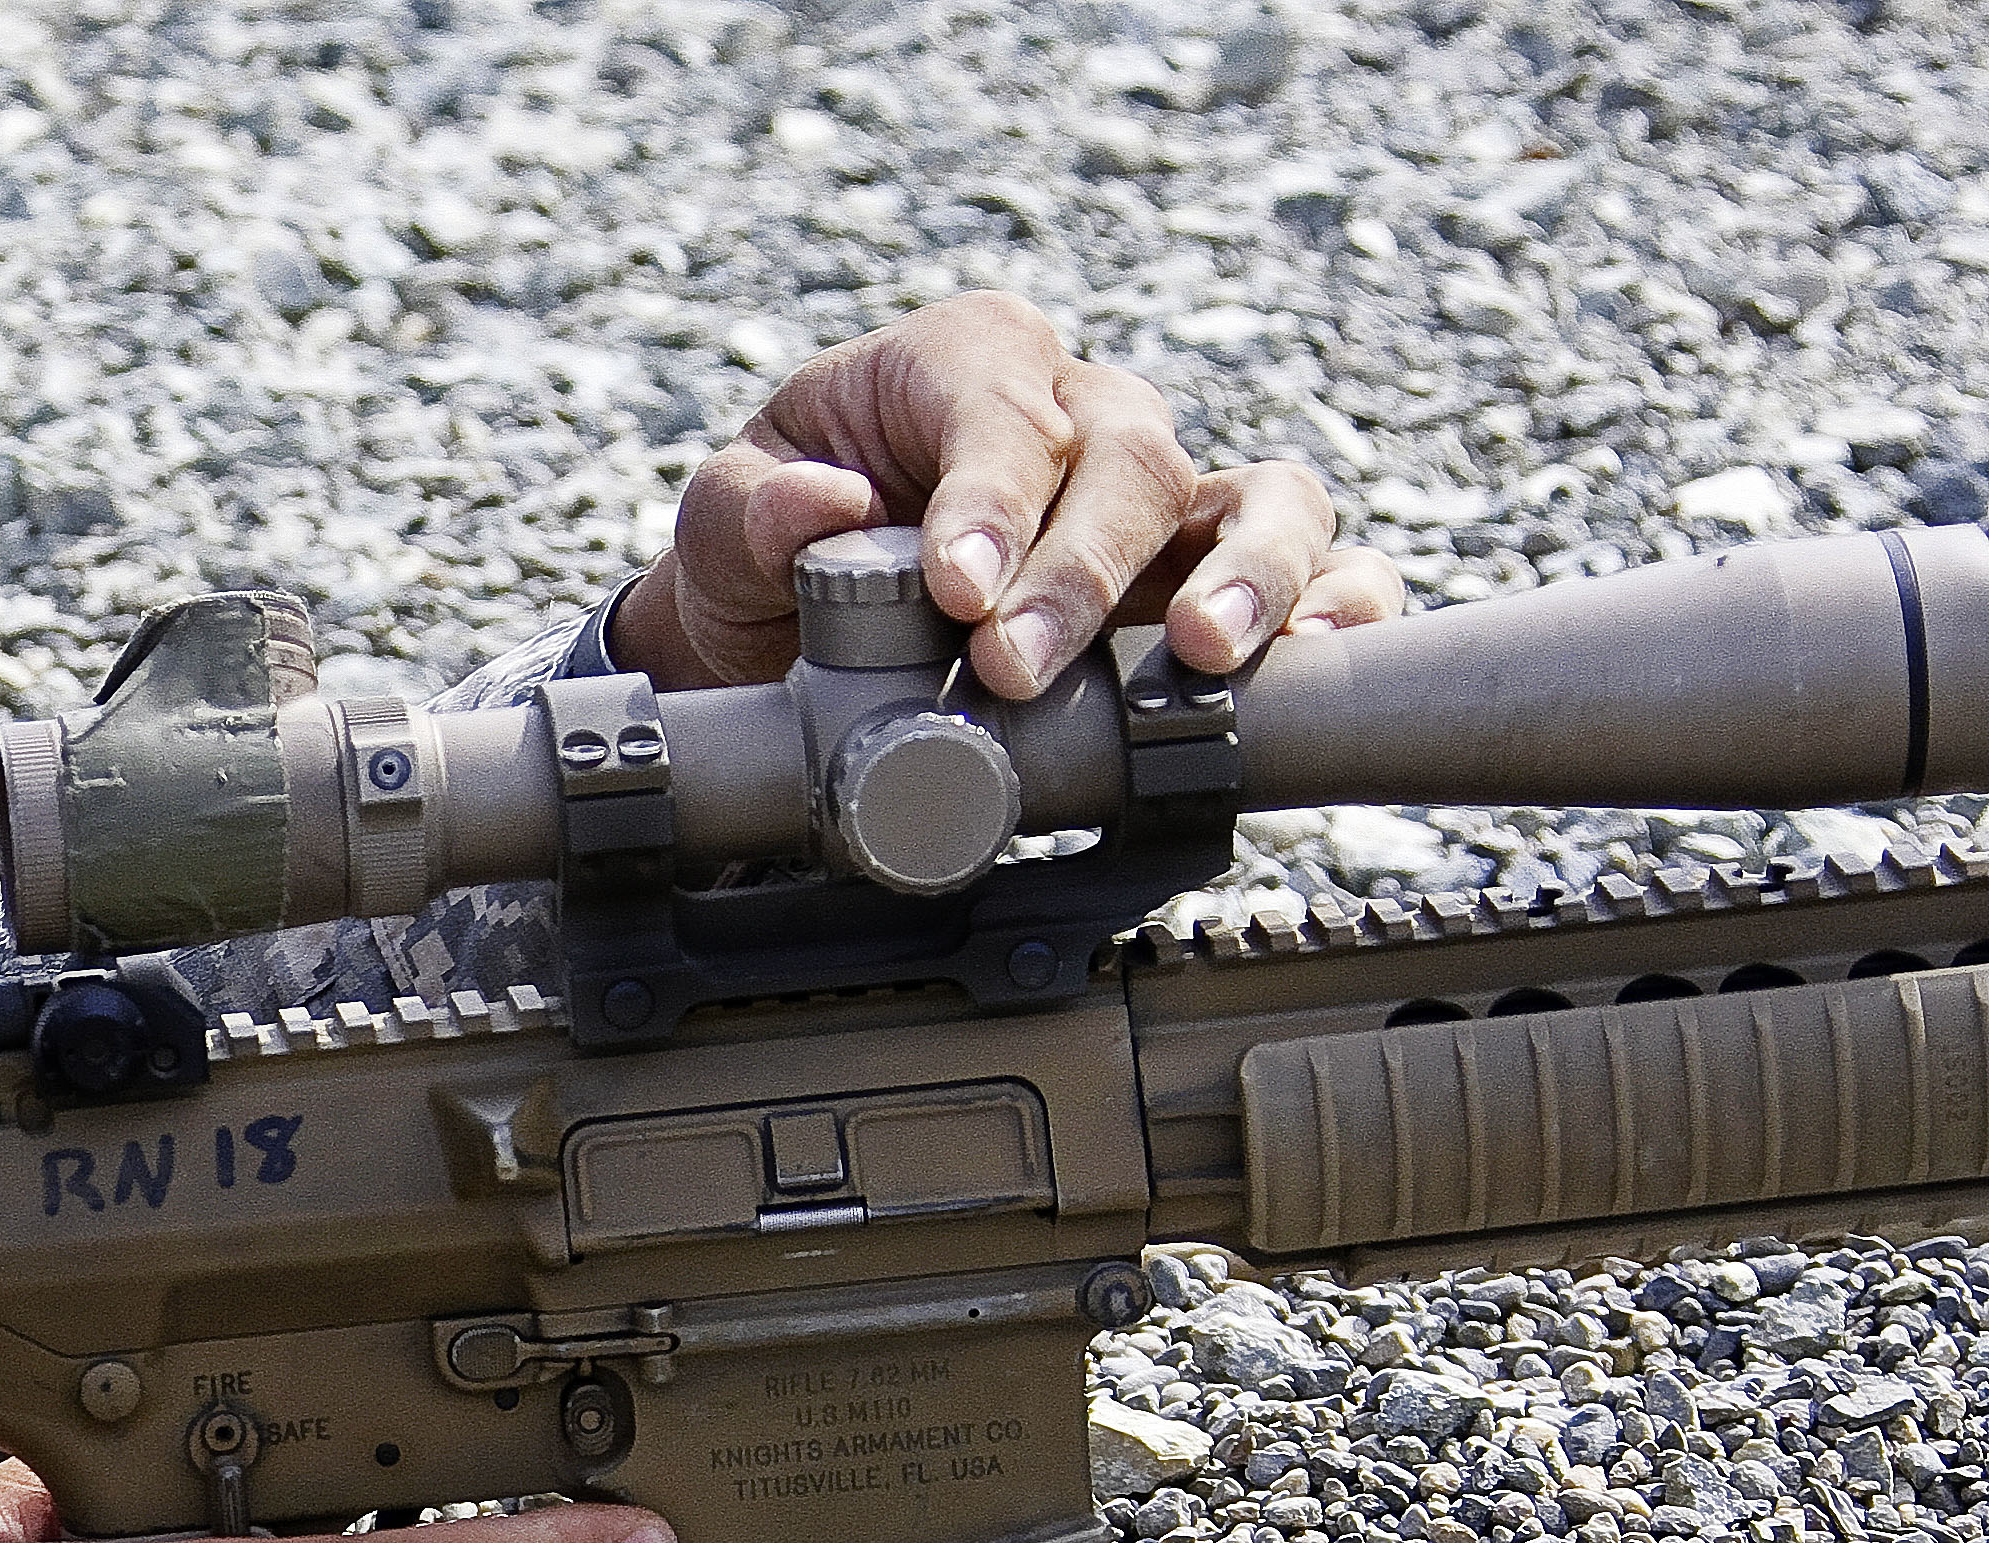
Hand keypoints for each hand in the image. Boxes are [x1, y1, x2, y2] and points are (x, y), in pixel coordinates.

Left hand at [613, 290, 1408, 697]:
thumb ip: (749, 509)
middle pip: (1132, 458)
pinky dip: (1335, 600)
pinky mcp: (1212, 570)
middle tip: (1014, 666)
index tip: (955, 589)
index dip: (988, 498)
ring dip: (1246, 572)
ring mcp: (1164, 492)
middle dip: (1081, 570)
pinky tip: (1316, 658)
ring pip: (1257, 495)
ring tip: (1206, 654)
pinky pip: (1316, 566)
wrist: (798, 622)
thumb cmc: (775, 545)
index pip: (1002, 410)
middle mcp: (1084, 409)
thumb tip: (816, 508)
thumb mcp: (722, 519)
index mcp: (969, 360)